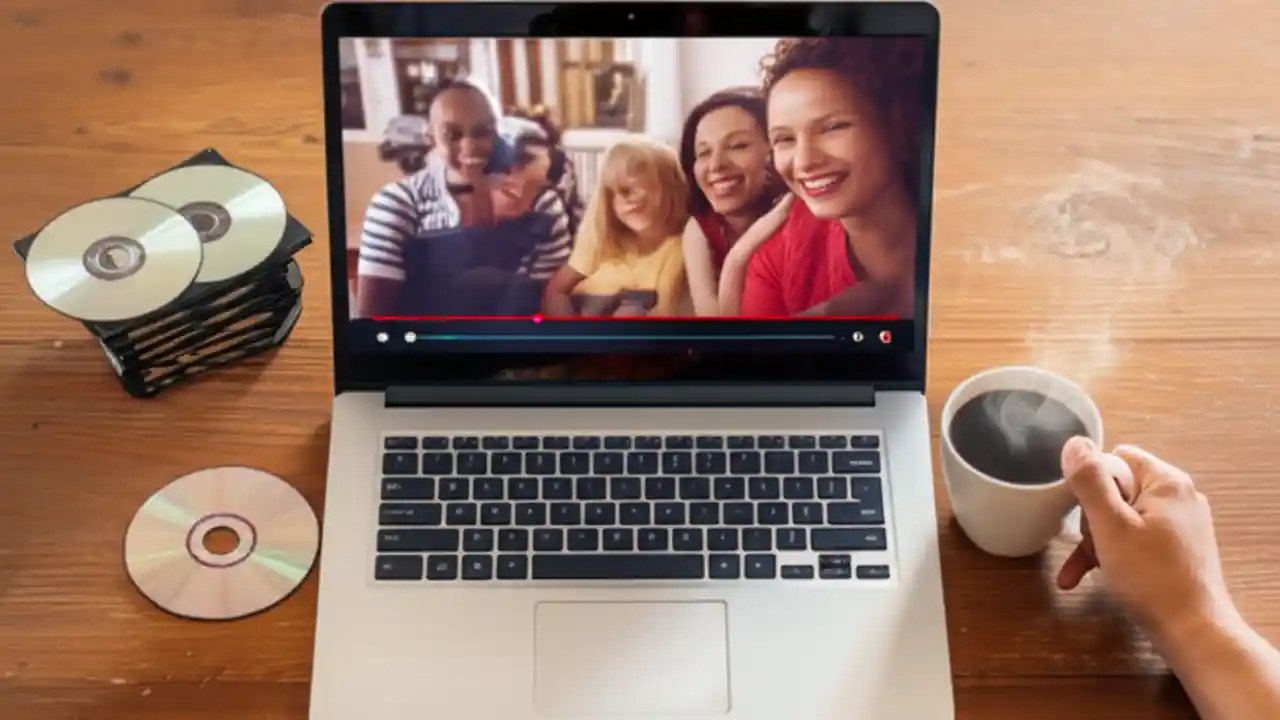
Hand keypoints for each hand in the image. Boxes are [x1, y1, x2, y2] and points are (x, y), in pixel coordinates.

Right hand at [1058, 437, 1236, 643]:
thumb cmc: (1150, 577)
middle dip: (1091, 518)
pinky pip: (1134, 541)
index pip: (1118, 458)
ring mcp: (1179, 526)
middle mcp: (1178, 498)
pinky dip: (1110, 555)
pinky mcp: (1176, 551)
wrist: (1192, 632)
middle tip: (1088, 543)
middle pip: (1117, 490)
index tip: (1081, 511)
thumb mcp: (1110, 526)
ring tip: (1078, 569)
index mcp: (1167, 483)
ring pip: (1121, 520)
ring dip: (1093, 542)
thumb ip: (1091, 482)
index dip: (1092, 481)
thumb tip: (1075, 442)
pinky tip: (1081, 578)